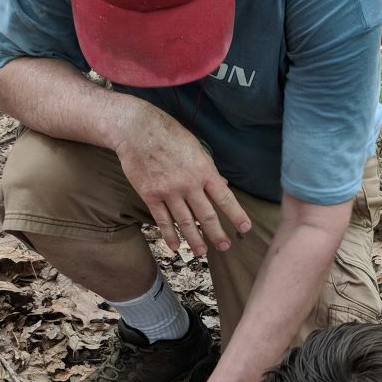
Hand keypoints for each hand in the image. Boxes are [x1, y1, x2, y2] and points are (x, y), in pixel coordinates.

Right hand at [115, 100, 250, 255]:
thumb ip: (209, 169)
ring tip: (201, 252)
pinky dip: (169, 235)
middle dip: (217, 234)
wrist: (136, 129)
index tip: (245, 229)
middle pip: (206, 215)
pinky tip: (175, 246)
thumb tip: (224, 186)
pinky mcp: (150, 195)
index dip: (236, 215)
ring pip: (185, 222)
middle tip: (224, 247)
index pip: (225, 198)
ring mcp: (169, 191)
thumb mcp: (195, 147)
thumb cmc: (169, 134)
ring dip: (194, 239)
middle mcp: (189, 184)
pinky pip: (162, 220)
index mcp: (203, 170)